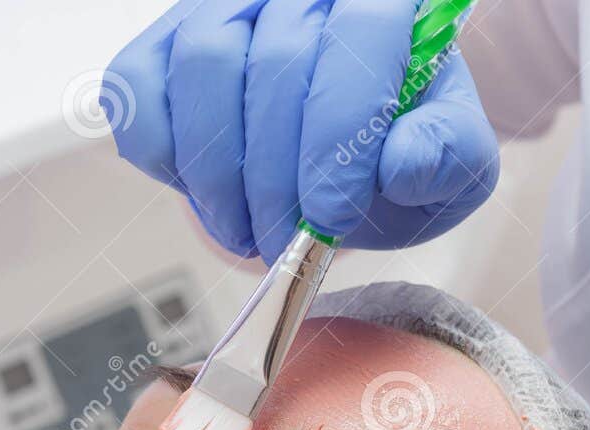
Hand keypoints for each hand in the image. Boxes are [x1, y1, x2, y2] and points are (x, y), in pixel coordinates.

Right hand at [104, 0, 500, 260]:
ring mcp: (226, 6)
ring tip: (246, 232)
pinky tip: (202, 193)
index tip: (329, 218)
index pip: (360, 38)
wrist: (341, 151)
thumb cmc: (393, 150)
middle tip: (288, 245)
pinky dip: (162, 152)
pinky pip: (138, 86)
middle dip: (279, 176)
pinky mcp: (164, 41)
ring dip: (220, 171)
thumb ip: (448, 156)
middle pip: (276, 59)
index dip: (339, 136)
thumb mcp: (451, 163)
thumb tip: (406, 162)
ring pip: (203, 63)